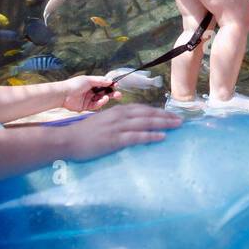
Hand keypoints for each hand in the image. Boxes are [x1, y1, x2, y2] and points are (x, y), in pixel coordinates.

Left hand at [60, 75, 122, 112]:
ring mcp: (89, 99)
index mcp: (91, 83)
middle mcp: (91, 91)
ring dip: (106, 98)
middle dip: (112, 93)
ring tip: (108, 97)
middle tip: (119, 95)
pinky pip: (96, 105)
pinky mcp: (86, 107)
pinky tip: (103, 100)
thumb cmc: (74, 84)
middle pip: (104, 92)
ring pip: (101, 99)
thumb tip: (110, 81)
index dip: (110, 85)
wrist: (63, 94)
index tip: (116, 85)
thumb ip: (100, 81)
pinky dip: (100, 103)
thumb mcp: (88, 80)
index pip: (103, 84)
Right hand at [64, 104, 183, 161]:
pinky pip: (137, 137)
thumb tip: (131, 124)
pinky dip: (151, 136)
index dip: (158, 111)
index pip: (142, 109)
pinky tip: (162, 137)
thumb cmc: (84, 132)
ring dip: (163, 123)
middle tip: (181, 120)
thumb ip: (117, 120)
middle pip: (148, 114)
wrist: (67, 139)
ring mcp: (118, 127)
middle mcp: (120, 115)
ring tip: (177, 126)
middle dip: (166, 116)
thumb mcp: (103, 121)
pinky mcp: (114, 139)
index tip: (170, 115)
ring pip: (146, 123)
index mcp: (117, 110)